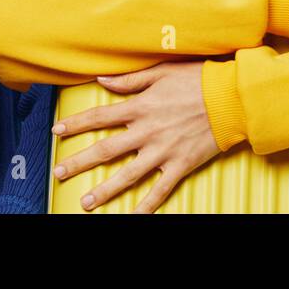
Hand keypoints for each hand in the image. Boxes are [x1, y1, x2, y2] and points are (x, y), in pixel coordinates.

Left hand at [52, 62, 220, 212]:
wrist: (231, 99)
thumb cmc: (197, 81)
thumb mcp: (161, 72)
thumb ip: (130, 80)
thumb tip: (102, 80)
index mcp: (141, 107)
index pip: (99, 117)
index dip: (76, 124)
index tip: (57, 131)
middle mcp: (147, 131)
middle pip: (106, 149)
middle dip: (79, 162)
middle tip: (58, 172)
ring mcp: (163, 151)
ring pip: (127, 175)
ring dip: (104, 190)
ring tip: (86, 203)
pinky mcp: (180, 165)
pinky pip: (159, 190)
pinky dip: (145, 206)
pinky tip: (132, 216)